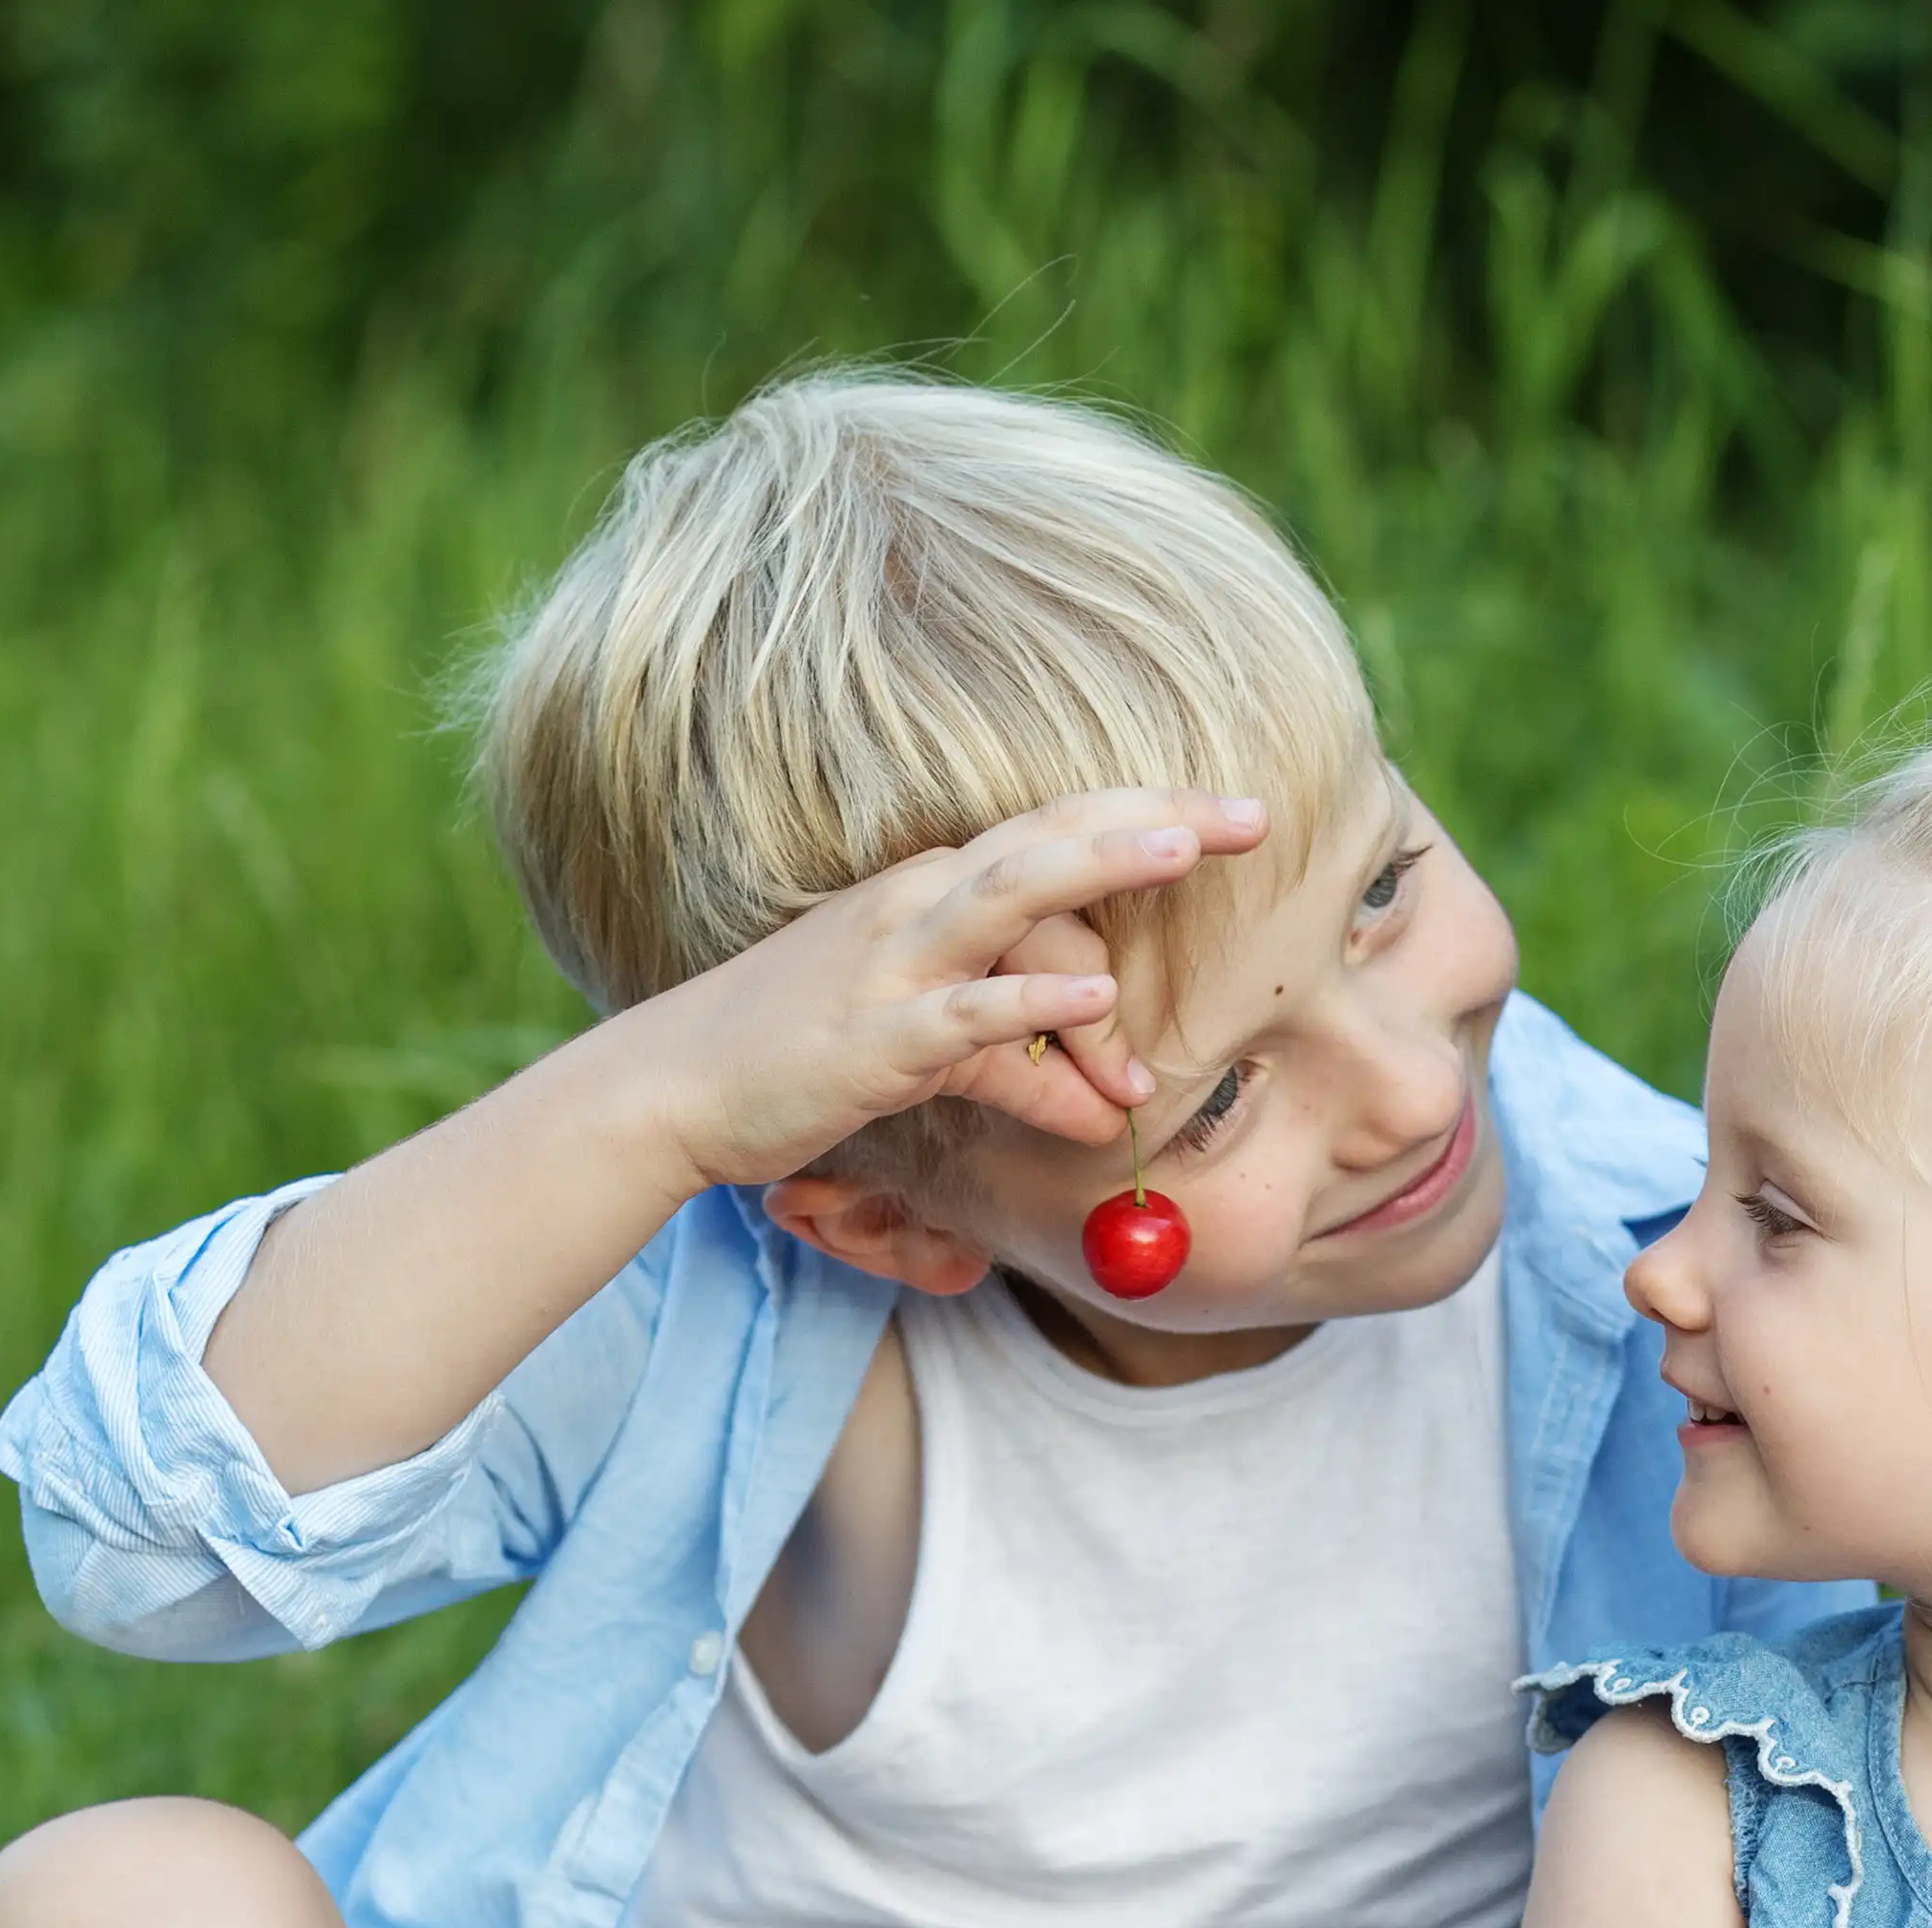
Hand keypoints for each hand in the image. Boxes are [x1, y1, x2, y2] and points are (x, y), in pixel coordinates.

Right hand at [612, 788, 1271, 1191]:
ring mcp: (896, 965)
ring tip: (1182, 851)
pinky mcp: (877, 1036)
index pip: (1057, 833)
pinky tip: (1098, 992)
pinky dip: (1034, 998)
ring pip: (1013, 894)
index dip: (1146, 812)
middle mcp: (922, 907)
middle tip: (1254, 814)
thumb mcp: (934, 1061)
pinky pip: (968, 1011)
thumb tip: (1108, 1114)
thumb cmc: (805, 1061)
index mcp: (937, 894)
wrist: (677, 1088)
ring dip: (1100, 866)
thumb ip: (1025, 1071)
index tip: (1236, 810)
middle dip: (1156, 820)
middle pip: (1053, 839)